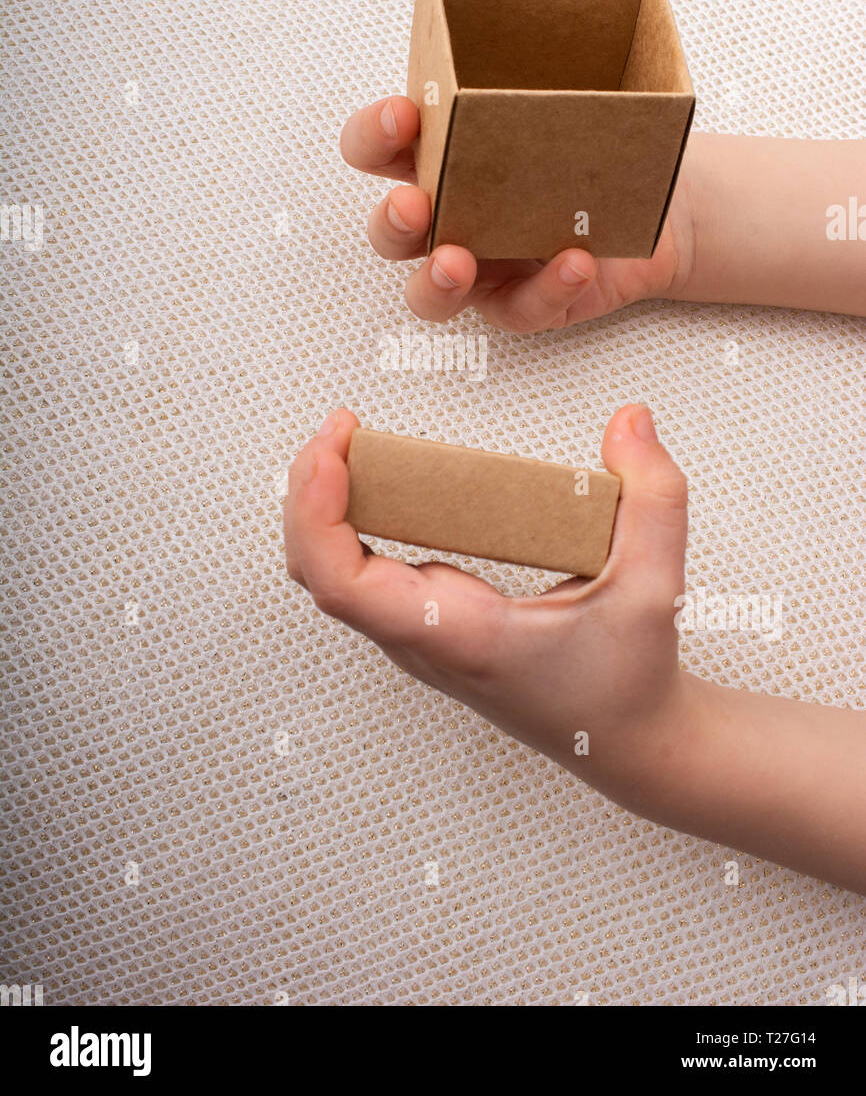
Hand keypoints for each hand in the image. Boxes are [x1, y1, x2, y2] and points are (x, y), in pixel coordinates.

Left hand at [283, 405, 694, 812]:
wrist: (630, 743)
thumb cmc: (629, 680)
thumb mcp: (658, 584)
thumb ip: (653, 496)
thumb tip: (630, 420)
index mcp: (459, 636)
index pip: (344, 585)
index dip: (317, 513)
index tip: (333, 449)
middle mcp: (425, 640)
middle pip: (319, 573)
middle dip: (309, 494)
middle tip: (339, 428)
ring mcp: (420, 637)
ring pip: (333, 576)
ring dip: (322, 508)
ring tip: (347, 444)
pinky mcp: (430, 627)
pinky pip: (361, 575)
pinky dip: (348, 523)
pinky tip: (369, 482)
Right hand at [339, 95, 694, 331]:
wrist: (657, 206)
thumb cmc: (597, 148)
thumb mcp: (570, 101)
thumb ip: (548, 71)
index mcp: (438, 158)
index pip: (376, 148)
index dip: (373, 135)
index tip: (401, 114)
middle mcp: (448, 218)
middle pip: (390, 230)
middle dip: (391, 220)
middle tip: (413, 206)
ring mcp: (481, 269)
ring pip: (430, 292)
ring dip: (434, 281)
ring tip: (456, 263)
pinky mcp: (525, 303)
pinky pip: (523, 308)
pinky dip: (546, 289)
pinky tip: (574, 261)